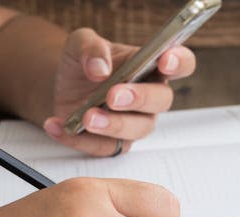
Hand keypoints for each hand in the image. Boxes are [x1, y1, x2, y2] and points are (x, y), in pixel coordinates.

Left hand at [41, 28, 195, 155]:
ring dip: (113, 124)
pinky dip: (78, 139)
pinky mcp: (115, 144)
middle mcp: (150, 97)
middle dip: (139, 98)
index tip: (164, 61)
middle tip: (114, 96)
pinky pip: (103, 148)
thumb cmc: (83, 64)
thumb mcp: (80, 44)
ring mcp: (136, 123)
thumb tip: (99, 69)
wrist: (61, 88)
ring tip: (87, 116)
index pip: (181, 64)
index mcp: (151, 67)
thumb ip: (90, 48)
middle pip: (162, 101)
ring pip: (138, 129)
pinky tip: (58, 126)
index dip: (179, 63)